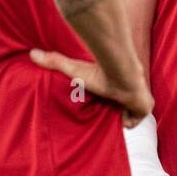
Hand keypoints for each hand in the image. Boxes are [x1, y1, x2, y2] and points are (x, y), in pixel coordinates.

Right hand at [29, 49, 152, 126]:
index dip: (108, 102)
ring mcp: (139, 98)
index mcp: (116, 84)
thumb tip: (31, 53)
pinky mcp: (145, 106)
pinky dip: (130, 121)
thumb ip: (54, 61)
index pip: (114, 96)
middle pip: (124, 106)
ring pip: (133, 113)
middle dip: (117, 111)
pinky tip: (121, 118)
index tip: (100, 106)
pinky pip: (137, 120)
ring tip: (114, 118)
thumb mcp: (73, 69)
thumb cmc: (98, 70)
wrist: (119, 70)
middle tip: (106, 116)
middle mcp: (129, 90)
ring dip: (124, 116)